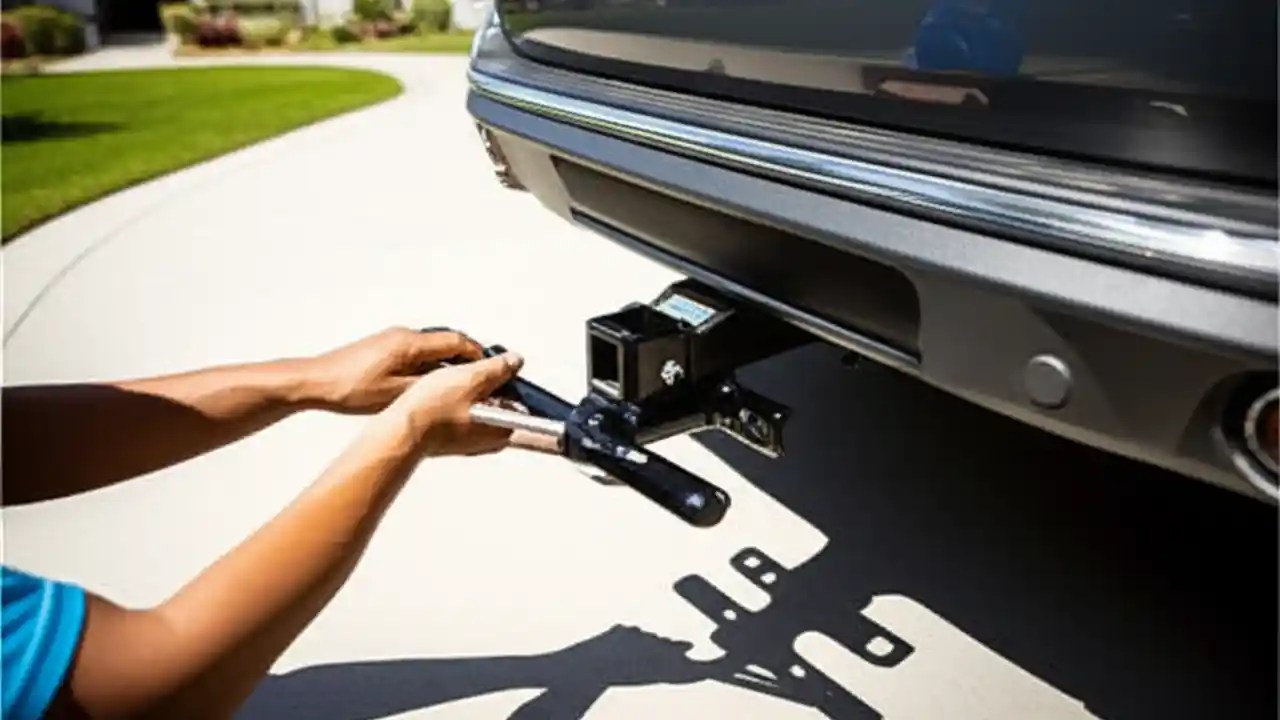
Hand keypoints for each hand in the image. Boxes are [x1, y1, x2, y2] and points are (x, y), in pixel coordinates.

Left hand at [304, 328, 483, 412]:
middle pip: (447, 341)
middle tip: (483, 375)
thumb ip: (428, 386)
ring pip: (433, 346)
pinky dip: (433, 363)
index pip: (457, 342)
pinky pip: (418, 351)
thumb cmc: (349, 388)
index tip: (493, 366)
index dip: (479, 354)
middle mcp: (403, 336)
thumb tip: (454, 384)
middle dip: (468, 357)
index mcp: (410, 344)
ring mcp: (392, 340)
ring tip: (461, 382)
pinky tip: (432, 382)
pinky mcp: (384, 348)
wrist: (316, 381)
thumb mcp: (395, 394)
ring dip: (450, 361)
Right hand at [385, 350, 524, 456]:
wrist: (400, 431)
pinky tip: (441, 392)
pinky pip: (461, 415)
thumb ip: (498, 368)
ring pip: (479, 408)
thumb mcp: (471, 378)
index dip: (508, 379)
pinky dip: (455, 401)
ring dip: (470, 391)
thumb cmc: (432, 410)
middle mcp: (489, 441)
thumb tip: (514, 361)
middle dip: (488, 384)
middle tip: (471, 371)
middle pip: (500, 404)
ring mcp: (470, 442)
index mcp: (502, 428)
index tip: (498, 367)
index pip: (520, 401)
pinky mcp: (452, 440)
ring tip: (453, 380)